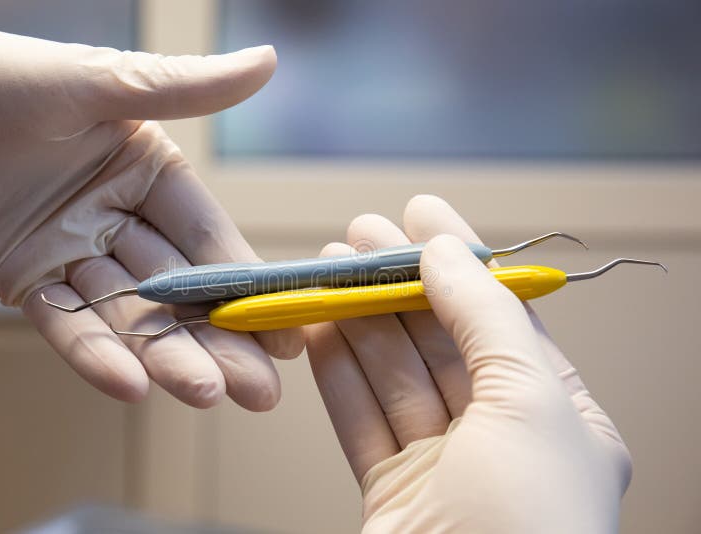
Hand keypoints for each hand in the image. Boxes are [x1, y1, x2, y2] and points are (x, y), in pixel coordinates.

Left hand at [0, 16, 302, 407]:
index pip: (207, 235)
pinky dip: (94, 355)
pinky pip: (66, 324)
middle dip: (218, 340)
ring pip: (129, 315)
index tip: (285, 327)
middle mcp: (117, 216)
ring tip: (206, 395)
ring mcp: (73, 252)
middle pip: (177, 288)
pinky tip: (130, 386)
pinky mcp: (24, 282)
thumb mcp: (96, 83)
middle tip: (261, 391)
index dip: (246, 283)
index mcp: (146, 171)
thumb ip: (183, 88)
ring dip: (166, 358)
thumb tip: (267, 61)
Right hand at [305, 195, 630, 532]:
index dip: (462, 259)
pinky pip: (363, 418)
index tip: (421, 212)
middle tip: (357, 235)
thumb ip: (485, 318)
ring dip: (360, 320)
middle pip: (441, 341)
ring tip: (327, 271)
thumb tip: (444, 251)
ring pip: (394, 376)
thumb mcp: (528, 404)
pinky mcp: (392, 493)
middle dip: (399, 283)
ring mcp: (445, 468)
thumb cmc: (528, 529)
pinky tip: (319, 328)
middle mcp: (502, 440)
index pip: (504, 317)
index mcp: (559, 417)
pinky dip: (338, 372)